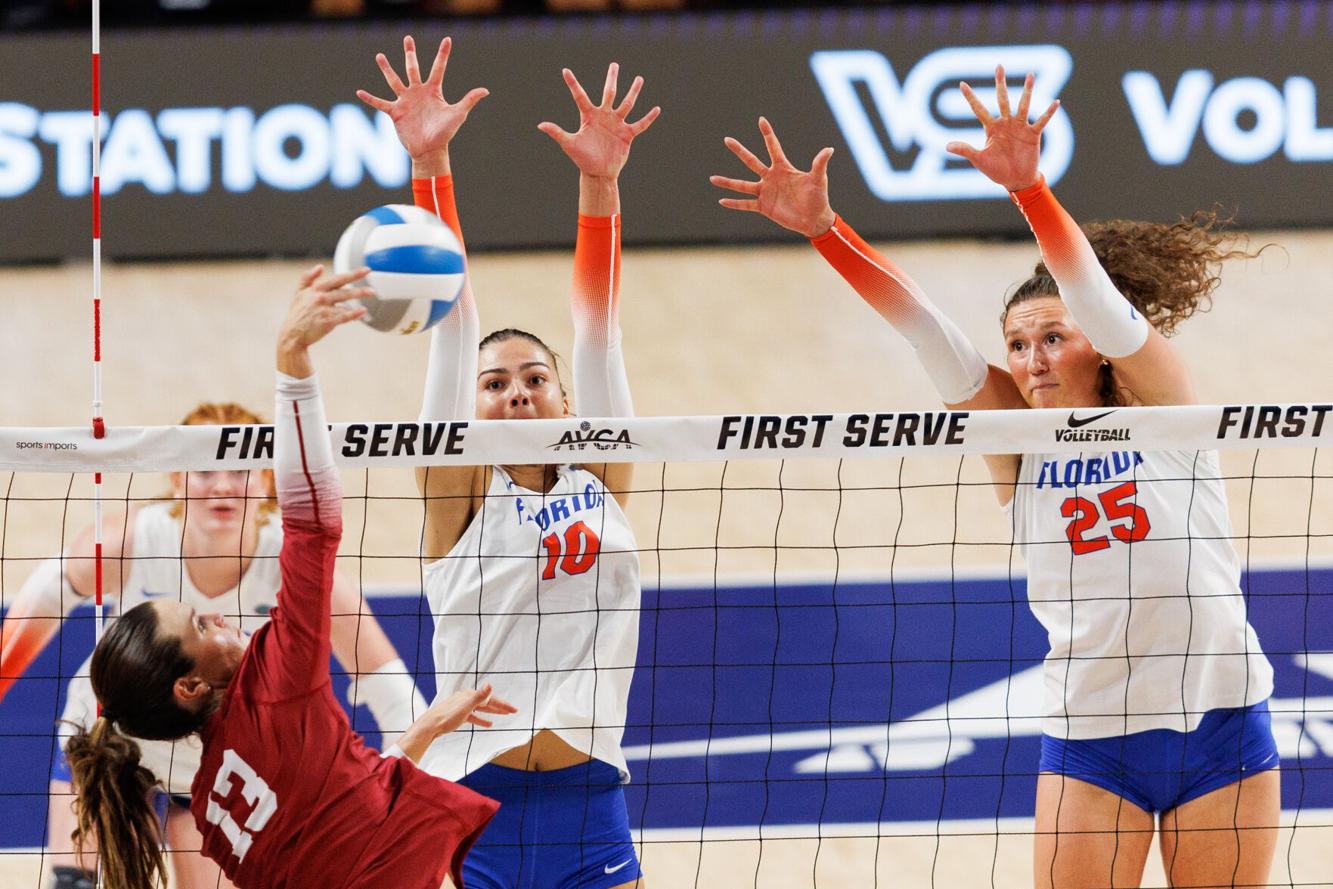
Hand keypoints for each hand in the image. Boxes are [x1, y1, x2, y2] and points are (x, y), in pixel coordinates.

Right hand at [277, 266, 369, 370]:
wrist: (292, 335)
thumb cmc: (297, 314)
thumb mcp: (299, 293)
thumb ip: (307, 278)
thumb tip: (320, 266)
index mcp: (315, 289)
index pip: (338, 279)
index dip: (353, 274)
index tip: (367, 270)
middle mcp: (320, 297)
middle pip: (344, 290)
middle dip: (360, 287)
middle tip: (373, 287)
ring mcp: (324, 309)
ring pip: (345, 302)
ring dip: (359, 296)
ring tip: (372, 293)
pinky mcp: (327, 321)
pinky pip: (344, 316)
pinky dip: (355, 313)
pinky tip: (363, 311)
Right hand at [356, 35, 488, 169]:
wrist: (430, 150)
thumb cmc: (445, 133)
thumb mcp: (457, 114)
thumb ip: (469, 100)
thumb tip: (485, 90)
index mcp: (433, 91)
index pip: (439, 68)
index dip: (443, 54)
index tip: (447, 40)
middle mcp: (418, 92)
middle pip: (413, 68)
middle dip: (410, 53)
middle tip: (408, 38)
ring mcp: (405, 101)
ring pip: (394, 80)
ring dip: (387, 69)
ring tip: (380, 56)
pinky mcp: (395, 112)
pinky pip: (380, 103)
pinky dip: (370, 98)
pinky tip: (359, 92)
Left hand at [426, 683, 517, 735]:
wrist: (430, 726)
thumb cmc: (446, 716)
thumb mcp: (466, 706)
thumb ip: (479, 696)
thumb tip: (490, 684)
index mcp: (469, 695)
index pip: (490, 699)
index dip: (503, 704)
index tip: (514, 710)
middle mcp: (466, 699)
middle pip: (487, 702)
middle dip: (500, 707)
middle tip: (513, 711)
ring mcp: (462, 707)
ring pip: (481, 709)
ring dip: (492, 712)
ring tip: (503, 715)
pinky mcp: (459, 716)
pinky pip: (474, 716)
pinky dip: (482, 719)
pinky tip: (488, 724)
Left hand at [538, 63, 659, 180]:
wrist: (598, 173)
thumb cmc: (582, 159)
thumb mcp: (569, 144)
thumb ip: (557, 132)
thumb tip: (540, 125)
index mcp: (589, 116)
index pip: (579, 96)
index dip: (572, 84)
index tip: (565, 71)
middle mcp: (604, 116)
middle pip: (609, 93)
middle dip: (611, 79)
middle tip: (614, 65)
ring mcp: (617, 124)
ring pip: (627, 104)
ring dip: (633, 91)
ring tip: (639, 78)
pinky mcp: (627, 135)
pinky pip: (640, 124)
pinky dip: (648, 118)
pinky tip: (657, 109)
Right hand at [710, 117, 835, 238]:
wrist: (814, 220)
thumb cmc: (818, 198)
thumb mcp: (819, 180)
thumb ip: (820, 164)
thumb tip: (829, 149)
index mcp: (783, 168)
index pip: (773, 147)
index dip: (767, 134)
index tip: (761, 120)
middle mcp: (771, 178)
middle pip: (752, 161)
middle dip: (740, 151)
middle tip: (727, 139)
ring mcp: (765, 192)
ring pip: (743, 185)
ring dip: (728, 182)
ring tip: (712, 178)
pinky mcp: (763, 207)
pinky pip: (746, 204)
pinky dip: (734, 203)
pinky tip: (722, 200)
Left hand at [945, 66, 1058, 192]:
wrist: (1016, 180)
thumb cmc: (996, 170)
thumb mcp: (979, 160)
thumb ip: (965, 150)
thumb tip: (946, 146)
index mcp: (991, 128)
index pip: (979, 109)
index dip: (970, 97)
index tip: (962, 84)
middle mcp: (1006, 123)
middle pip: (1002, 99)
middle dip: (1000, 84)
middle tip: (999, 66)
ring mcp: (1020, 127)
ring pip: (1023, 105)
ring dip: (1027, 91)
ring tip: (1030, 75)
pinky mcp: (1033, 134)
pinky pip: (1042, 121)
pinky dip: (1048, 112)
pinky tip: (1056, 102)